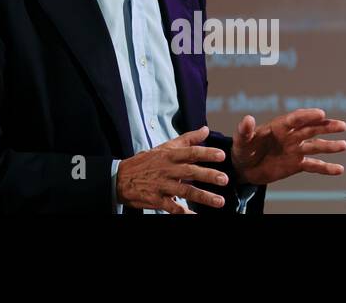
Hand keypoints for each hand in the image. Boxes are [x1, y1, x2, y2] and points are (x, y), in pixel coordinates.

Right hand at [115, 126, 229, 213]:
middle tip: (224, 179)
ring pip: (185, 190)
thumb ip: (187, 139)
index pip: (190, 152)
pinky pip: (173, 207)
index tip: (221, 155)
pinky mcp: (157, 199)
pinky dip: (185, 213)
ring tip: (220, 202)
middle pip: (190, 171)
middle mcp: (166, 169)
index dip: (206, 153)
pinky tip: (195, 216)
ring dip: (203, 196)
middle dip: (208, 174)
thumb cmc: (146, 161)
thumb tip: (205, 129)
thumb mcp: (165, 147)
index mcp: (169, 155)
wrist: (121, 178)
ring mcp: (162, 185)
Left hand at [232, 109, 345, 186]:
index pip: (295, 119)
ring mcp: (295, 150)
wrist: (244, 169)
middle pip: (311, 129)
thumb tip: (248, 119)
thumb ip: (245, 130)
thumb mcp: (241, 141)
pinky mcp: (297, 165)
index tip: (321, 113)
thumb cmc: (242, 151)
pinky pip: (314, 166)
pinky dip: (326, 168)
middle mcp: (290, 137)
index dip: (308, 115)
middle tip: (342, 125)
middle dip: (326, 127)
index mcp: (278, 127)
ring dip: (330, 146)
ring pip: (316, 146)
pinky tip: (339, 169)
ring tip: (344, 145)